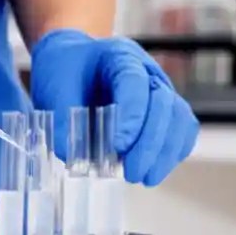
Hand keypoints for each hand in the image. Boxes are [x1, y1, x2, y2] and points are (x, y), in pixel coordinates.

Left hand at [30, 29, 198, 185]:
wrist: (75, 60)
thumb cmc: (65, 68)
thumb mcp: (53, 86)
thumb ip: (60, 118)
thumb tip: (71, 155)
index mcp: (120, 56)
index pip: (135, 83)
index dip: (132, 116)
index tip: (118, 146)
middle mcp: (148, 71)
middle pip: (164, 104)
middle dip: (151, 142)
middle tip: (133, 173)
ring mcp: (161, 90)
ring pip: (180, 118)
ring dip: (166, 152)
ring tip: (146, 178)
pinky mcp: (166, 110)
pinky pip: (183, 130)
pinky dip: (174, 151)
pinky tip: (155, 170)